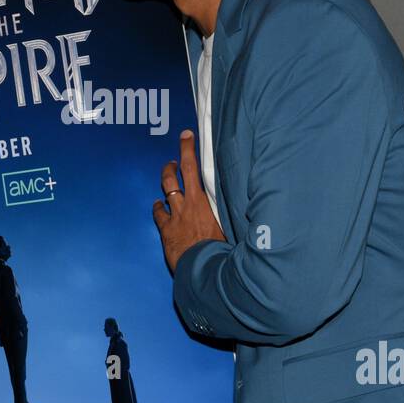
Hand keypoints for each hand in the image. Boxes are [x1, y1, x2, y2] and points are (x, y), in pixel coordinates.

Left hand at [152, 129, 226, 274]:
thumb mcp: (231, 224)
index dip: (188, 149)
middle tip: (173, 159)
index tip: (186, 135)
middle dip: (172, 163)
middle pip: (175, 176)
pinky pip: (158, 214)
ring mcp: (175, 216)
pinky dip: (158, 207)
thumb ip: (231, 211)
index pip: (193, 167)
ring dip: (165, 181)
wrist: (203, 267)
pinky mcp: (166, 229)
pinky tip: (158, 205)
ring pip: (166, 191)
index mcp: (203, 200)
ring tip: (167, 175)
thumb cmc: (221, 248)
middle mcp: (187, 204)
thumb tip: (246, 204)